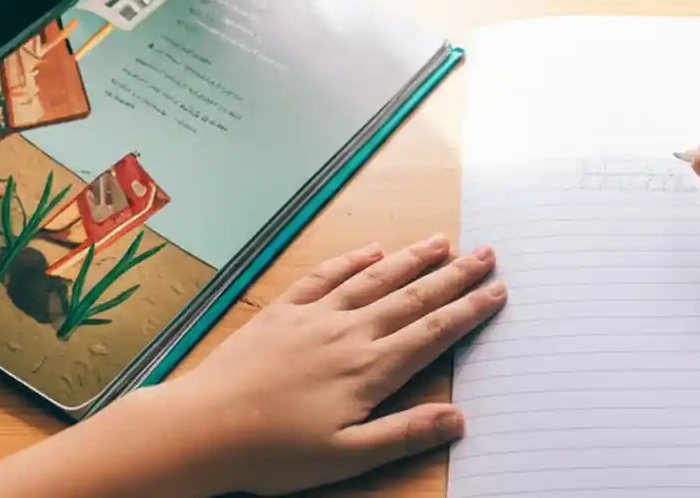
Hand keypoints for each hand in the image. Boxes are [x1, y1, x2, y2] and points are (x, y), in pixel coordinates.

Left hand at [141, 235, 505, 495]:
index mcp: (369, 369)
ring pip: (374, 279)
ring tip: (442, 241)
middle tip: (486, 253)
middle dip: (455, 275)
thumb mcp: (345, 458)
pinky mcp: (282, 313)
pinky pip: (324, 277)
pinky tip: (371, 250)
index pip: (433, 333)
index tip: (497, 291)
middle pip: (413, 297)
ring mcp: (314, 318)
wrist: (202, 427)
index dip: (469, 311)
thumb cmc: (272, 452)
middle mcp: (349, 333)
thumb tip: (457, 419)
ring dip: (412, 259)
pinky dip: (351, 261)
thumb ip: (403, 434)